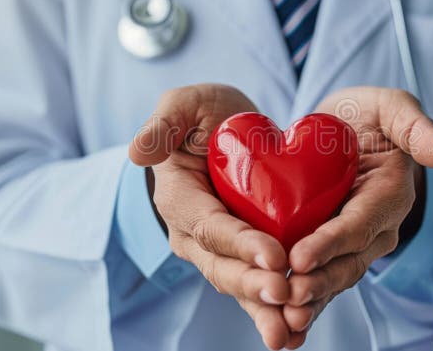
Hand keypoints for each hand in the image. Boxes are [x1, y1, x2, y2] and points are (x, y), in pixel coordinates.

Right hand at [129, 84, 299, 349]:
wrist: (226, 133)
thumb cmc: (205, 117)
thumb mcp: (186, 105)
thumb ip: (164, 122)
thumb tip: (137, 152)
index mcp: (181, 199)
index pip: (209, 226)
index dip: (239, 243)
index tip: (273, 255)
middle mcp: (195, 234)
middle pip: (222, 266)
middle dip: (253, 283)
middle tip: (284, 293)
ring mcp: (218, 251)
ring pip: (239, 285)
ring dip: (263, 309)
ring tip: (290, 329)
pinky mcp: (243, 258)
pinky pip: (255, 289)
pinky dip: (272, 313)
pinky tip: (294, 333)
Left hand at [282, 87, 432, 335]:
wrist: (347, 130)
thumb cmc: (369, 116)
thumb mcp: (391, 107)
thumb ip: (414, 124)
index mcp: (389, 195)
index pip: (361, 223)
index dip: (332, 242)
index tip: (301, 256)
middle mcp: (376, 228)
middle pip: (347, 261)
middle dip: (318, 282)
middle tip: (287, 295)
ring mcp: (354, 245)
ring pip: (333, 279)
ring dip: (309, 302)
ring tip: (281, 319)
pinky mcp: (332, 251)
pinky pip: (320, 280)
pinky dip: (302, 305)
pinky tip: (278, 326)